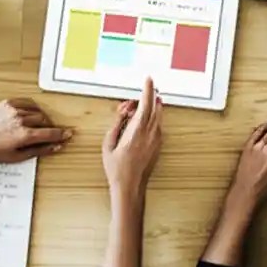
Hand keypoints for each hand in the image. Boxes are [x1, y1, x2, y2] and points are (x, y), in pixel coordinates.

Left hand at [0, 99, 72, 163]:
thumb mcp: (16, 156)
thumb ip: (38, 150)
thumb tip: (55, 147)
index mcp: (23, 135)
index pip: (50, 133)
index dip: (61, 134)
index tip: (68, 134)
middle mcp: (20, 120)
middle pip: (45, 121)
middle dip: (50, 127)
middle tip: (50, 133)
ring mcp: (14, 109)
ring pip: (37, 111)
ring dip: (41, 119)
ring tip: (37, 126)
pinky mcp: (7, 103)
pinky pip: (27, 102)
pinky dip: (32, 108)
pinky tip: (31, 114)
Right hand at [102, 77, 163, 195]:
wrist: (130, 187)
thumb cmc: (117, 168)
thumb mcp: (108, 143)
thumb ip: (117, 123)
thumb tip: (124, 111)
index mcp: (137, 131)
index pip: (146, 104)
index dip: (148, 90)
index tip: (149, 79)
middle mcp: (150, 133)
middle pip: (155, 107)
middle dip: (149, 97)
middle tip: (138, 95)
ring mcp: (157, 140)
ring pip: (157, 116)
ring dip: (150, 108)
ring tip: (134, 112)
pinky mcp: (158, 145)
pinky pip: (157, 125)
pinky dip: (150, 119)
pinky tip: (138, 124)